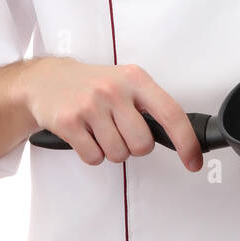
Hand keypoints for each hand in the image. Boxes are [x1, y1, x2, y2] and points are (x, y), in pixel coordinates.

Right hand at [23, 58, 203, 171]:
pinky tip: (85, 135)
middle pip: (142, 145)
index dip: (186, 142)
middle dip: (134, 147)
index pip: (171, 113)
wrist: (46, 80)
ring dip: (112, 151)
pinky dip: (92, 154)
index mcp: (135, 79)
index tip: (193, 161)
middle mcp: (114, 90)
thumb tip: (180, 136)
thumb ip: (150, 104)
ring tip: (99, 130)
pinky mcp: (69, 122)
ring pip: (118, 155)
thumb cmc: (92, 85)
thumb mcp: (125, 81)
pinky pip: (94, 158)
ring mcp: (90, 105)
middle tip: (120, 131)